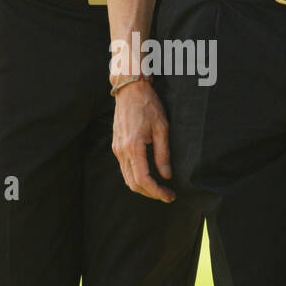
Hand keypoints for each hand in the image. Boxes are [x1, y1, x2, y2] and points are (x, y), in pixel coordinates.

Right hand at [112, 79, 174, 201]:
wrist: (130, 90)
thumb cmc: (148, 105)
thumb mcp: (162, 128)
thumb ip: (163, 154)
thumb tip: (166, 175)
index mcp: (133, 146)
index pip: (143, 179)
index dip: (157, 192)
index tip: (169, 196)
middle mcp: (121, 151)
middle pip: (133, 183)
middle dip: (151, 193)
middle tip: (168, 195)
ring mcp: (116, 149)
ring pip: (128, 178)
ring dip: (143, 187)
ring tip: (160, 188)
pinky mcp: (116, 146)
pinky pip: (125, 168)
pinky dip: (137, 177)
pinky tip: (150, 175)